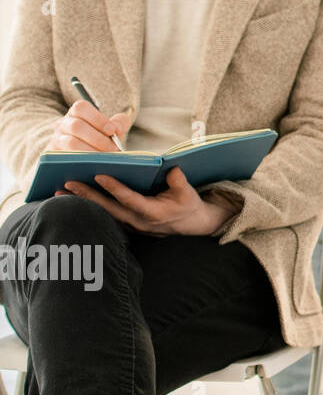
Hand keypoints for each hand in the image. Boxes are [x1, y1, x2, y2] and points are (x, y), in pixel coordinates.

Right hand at [46, 100, 133, 152]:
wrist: (85, 158)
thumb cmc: (100, 139)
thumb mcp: (111, 129)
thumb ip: (119, 123)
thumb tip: (117, 128)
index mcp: (76, 113)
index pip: (81, 108)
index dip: (97, 119)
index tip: (112, 131)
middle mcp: (63, 124)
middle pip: (76, 126)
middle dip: (98, 138)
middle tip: (113, 147)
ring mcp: (56, 140)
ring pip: (70, 142)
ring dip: (91, 150)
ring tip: (105, 156)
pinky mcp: (55, 156)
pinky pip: (66, 158)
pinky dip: (83, 160)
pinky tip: (94, 163)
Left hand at [59, 166, 236, 235]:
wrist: (190, 224)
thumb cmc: (187, 205)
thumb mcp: (188, 193)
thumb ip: (179, 181)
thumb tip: (172, 169)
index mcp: (153, 212)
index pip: (129, 199)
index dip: (114, 188)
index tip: (99, 175)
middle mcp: (138, 221)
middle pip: (108, 208)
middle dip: (87, 196)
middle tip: (67, 184)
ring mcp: (130, 225)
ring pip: (102, 214)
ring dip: (82, 202)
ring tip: (60, 192)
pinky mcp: (126, 225)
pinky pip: (104, 216)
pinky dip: (89, 207)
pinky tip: (74, 199)